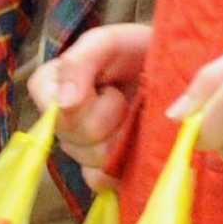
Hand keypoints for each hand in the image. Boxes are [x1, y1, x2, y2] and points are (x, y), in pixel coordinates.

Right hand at [30, 23, 152, 189]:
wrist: (182, 76)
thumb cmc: (147, 52)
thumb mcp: (113, 44)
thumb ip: (81, 62)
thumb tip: (63, 103)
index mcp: (63, 77)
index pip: (40, 90)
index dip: (69, 98)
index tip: (106, 89)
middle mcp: (67, 113)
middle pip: (66, 131)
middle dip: (105, 117)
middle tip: (130, 100)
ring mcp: (85, 145)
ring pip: (86, 157)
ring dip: (118, 141)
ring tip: (138, 120)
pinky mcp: (104, 170)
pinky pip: (97, 180)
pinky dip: (118, 170)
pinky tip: (136, 151)